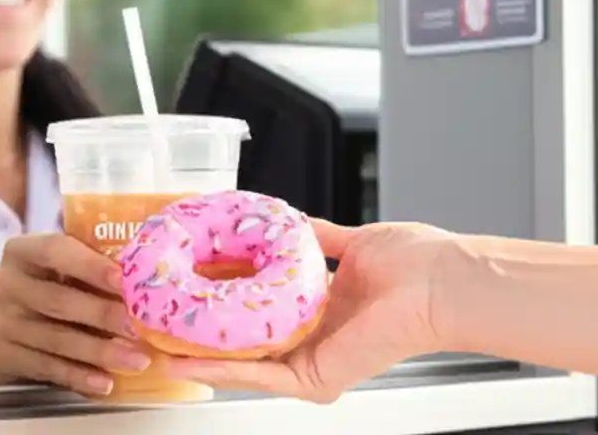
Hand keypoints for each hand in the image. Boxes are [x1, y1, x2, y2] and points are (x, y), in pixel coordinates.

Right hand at [0, 233, 151, 395]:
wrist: (1, 324)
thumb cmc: (45, 287)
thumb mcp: (59, 268)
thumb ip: (93, 266)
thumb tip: (153, 275)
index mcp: (22, 251)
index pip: (53, 250)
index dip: (89, 265)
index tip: (122, 279)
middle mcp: (4, 284)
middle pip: (57, 300)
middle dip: (102, 314)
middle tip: (137, 327)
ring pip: (55, 339)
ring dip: (99, 352)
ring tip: (136, 360)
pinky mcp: (1, 356)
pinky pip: (46, 368)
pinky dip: (79, 377)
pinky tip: (105, 382)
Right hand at [165, 219, 452, 403]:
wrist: (440, 282)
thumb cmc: (416, 263)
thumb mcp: (350, 243)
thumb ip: (313, 237)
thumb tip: (285, 220)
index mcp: (324, 311)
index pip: (260, 309)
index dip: (224, 297)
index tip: (190, 284)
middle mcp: (315, 340)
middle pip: (244, 340)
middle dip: (200, 330)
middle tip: (159, 317)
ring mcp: (311, 362)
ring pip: (241, 364)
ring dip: (197, 356)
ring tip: (157, 343)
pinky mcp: (312, 377)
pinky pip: (256, 376)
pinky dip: (217, 370)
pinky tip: (185, 360)